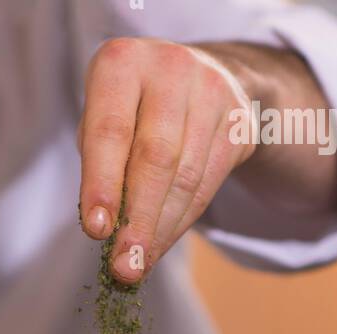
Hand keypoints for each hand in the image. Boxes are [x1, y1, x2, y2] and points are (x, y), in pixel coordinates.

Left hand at [78, 37, 254, 281]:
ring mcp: (212, 92)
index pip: (111, 131)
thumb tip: (108, 233)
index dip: (102, 184)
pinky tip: (160, 245)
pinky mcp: (239, 122)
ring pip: (186, 178)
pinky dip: (181, 222)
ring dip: (160, 231)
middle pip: (156, 158)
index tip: (96, 231)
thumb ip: (99, 166)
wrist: (197, 75)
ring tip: (138, 265)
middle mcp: (171, 69)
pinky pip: (208, 185)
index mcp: (122, 63)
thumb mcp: (103, 119)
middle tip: (124, 268)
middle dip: (138, 220)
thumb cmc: (132, 108)